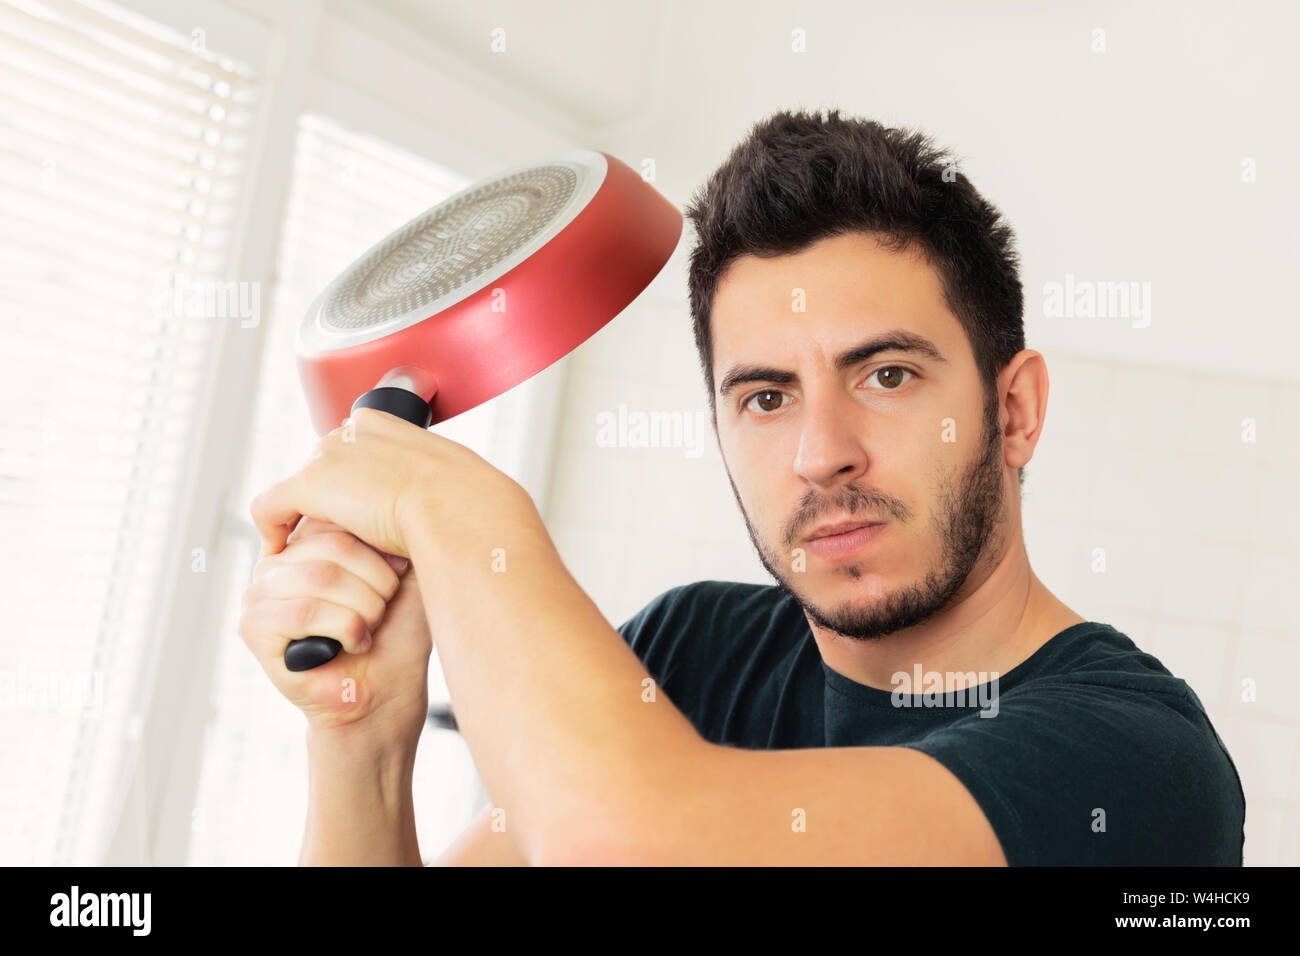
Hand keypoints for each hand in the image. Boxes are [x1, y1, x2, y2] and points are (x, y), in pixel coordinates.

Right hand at [238, 516, 432, 735]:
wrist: (388, 691)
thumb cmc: (397, 632)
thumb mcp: (401, 571)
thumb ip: (383, 532)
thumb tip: (371, 500)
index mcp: (309, 540)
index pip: (342, 519)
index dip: (380, 554)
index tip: (396, 582)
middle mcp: (279, 561)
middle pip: (333, 546)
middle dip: (375, 585)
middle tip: (382, 614)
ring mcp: (259, 593)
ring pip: (320, 577)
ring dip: (363, 610)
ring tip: (369, 629)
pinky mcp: (253, 628)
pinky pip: (304, 612)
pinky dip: (345, 629)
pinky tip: (355, 645)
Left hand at [248, 406, 540, 564]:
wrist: (459, 509)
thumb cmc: (466, 503)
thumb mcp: (452, 482)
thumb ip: (431, 484)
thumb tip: (441, 506)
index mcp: (382, 423)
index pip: (349, 449)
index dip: (351, 484)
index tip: (359, 510)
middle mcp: (349, 431)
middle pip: (321, 469)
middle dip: (327, 503)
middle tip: (340, 542)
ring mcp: (328, 456)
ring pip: (299, 491)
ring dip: (304, 519)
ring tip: (316, 553)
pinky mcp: (309, 486)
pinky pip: (270, 508)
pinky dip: (270, 530)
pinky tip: (277, 552)